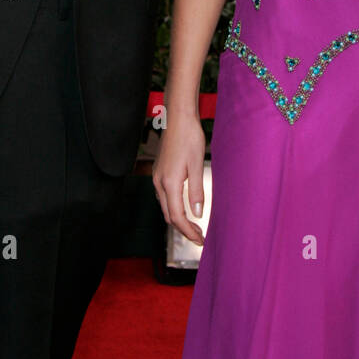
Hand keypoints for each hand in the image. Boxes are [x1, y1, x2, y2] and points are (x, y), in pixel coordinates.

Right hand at [153, 111, 205, 245]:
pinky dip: (174, 208)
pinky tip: (184, 207)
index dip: (188, 232)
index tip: (201, 240)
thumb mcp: (197, 164)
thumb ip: (196, 191)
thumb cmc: (189, 138)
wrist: (177, 118)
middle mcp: (159, 182)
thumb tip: (197, 214)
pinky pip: (164, 197)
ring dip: (178, 219)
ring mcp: (157, 177)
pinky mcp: (159, 172)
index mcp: (169, 183)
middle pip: (169, 215)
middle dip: (184, 229)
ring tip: (194, 227)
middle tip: (200, 238)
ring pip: (165, 206)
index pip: (177, 216)